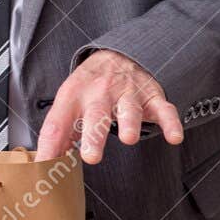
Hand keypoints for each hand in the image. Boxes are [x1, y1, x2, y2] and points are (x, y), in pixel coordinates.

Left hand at [34, 48, 183, 164]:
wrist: (118, 54)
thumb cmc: (90, 86)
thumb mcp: (68, 102)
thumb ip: (59, 133)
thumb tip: (45, 161)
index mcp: (73, 96)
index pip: (58, 121)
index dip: (50, 144)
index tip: (46, 165)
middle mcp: (100, 93)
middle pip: (96, 114)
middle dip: (94, 136)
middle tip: (91, 157)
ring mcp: (127, 94)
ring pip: (129, 109)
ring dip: (129, 123)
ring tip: (129, 139)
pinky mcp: (151, 98)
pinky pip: (163, 110)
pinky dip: (170, 122)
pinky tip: (174, 137)